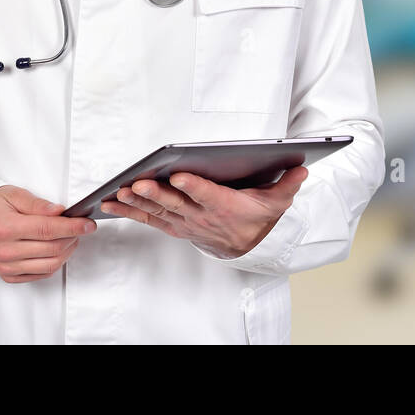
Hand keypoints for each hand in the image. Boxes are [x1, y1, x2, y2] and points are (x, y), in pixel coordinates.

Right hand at [0, 185, 94, 282]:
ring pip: (50, 265)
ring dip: (67, 251)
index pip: (48, 230)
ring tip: (70, 237)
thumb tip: (60, 211)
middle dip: (73, 237)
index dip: (73, 227)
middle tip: (80, 227)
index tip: (88, 224)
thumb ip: (38, 204)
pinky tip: (57, 249)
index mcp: (6, 228)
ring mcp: (6, 266)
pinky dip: (54, 262)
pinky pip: (41, 274)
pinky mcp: (9, 275)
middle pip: (52, 249)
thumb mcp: (13, 194)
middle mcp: (5, 251)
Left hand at [100, 166, 308, 257]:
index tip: (179, 176)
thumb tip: (301, 169)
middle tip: (138, 183)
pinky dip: (131, 212)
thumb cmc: (259, 217)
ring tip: (120, 192)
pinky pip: (150, 219)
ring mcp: (186, 222)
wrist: (249, 245)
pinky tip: (114, 203)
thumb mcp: (278, 201)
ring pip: (159, 212)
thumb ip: (288, 184)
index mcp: (226, 206)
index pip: (207, 195)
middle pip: (176, 204)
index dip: (193, 186)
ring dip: (138, 203)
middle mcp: (202, 216)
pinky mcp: (176, 226)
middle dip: (155, 194)